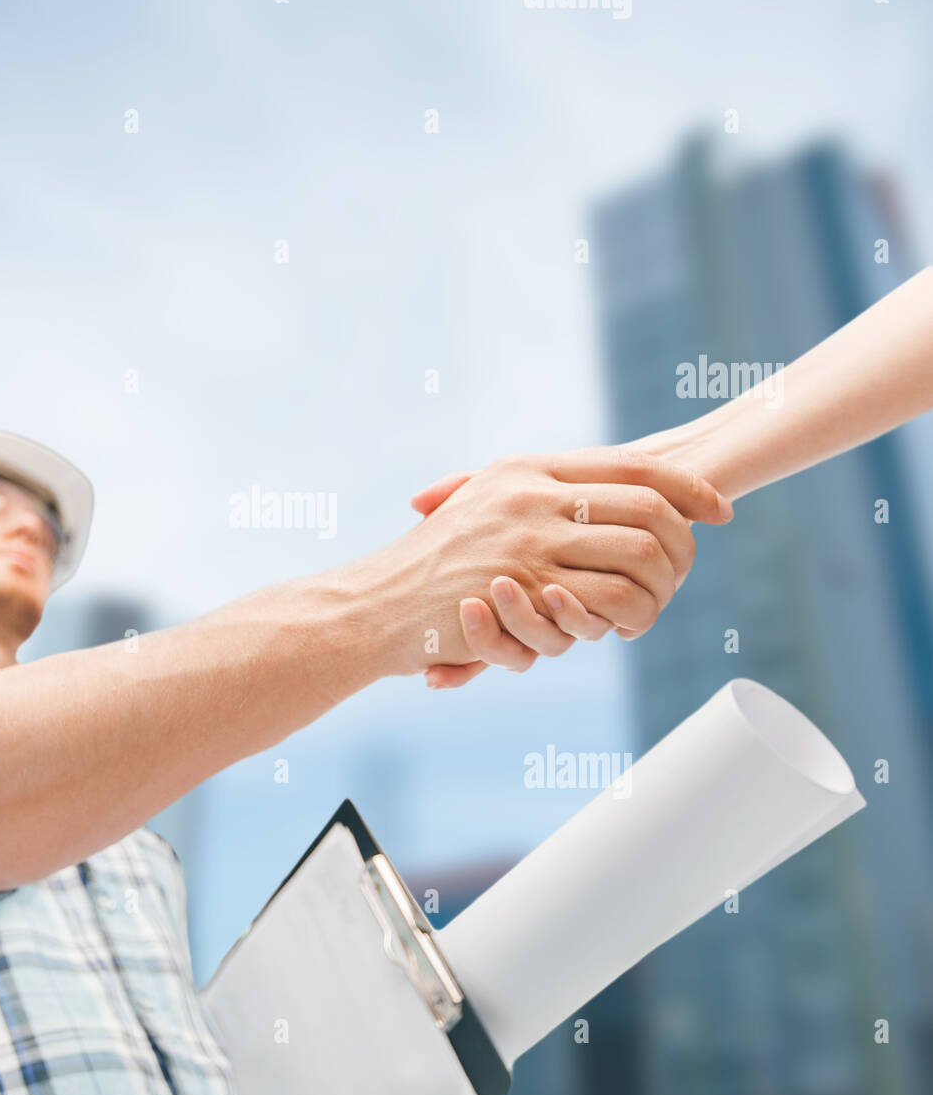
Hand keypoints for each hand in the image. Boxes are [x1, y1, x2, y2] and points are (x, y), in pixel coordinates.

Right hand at [398, 450, 732, 685]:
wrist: (377, 603)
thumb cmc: (426, 563)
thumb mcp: (479, 505)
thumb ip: (532, 494)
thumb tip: (592, 491)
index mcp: (528, 469)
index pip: (632, 466)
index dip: (686, 486)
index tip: (718, 509)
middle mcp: (534, 495)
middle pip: (649, 506)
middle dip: (683, 542)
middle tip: (688, 570)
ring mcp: (530, 540)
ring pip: (638, 555)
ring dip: (661, 587)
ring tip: (653, 607)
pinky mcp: (524, 589)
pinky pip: (607, 601)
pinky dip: (628, 618)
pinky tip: (620, 629)